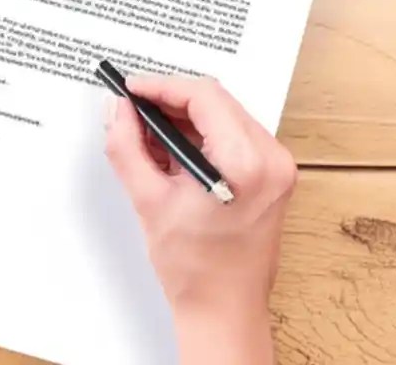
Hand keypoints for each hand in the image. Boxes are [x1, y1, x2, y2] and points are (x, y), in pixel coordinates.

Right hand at [104, 75, 296, 364]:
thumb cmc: (197, 271)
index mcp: (246, 164)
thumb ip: (127, 147)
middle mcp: (271, 160)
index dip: (161, 86)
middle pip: (216, 103)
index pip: (204, 97)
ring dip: (185, 118)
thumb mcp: (149, 201)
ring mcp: (277, 167)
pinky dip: (202, 135)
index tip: (132, 89)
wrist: (224, 308)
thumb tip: (118, 111)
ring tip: (148, 134)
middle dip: (170, 101)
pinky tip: (173, 149)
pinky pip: (235, 135)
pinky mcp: (274, 175)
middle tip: (133, 109)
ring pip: (225, 116)